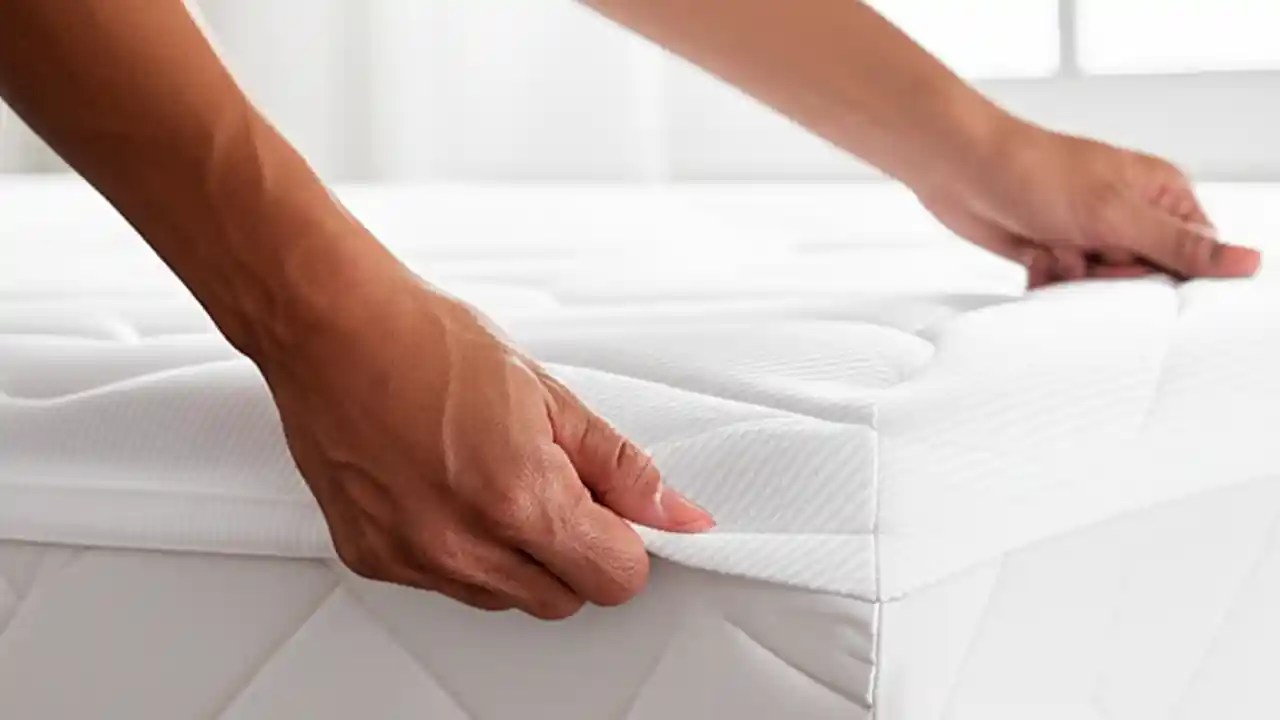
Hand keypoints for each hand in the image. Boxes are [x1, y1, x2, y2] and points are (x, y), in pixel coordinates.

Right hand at [255, 265, 714, 619]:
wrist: (330, 328)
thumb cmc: (426, 343)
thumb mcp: (547, 393)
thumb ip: (619, 467)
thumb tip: (675, 513)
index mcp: (520, 498)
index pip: (616, 578)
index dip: (624, 543)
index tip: (610, 512)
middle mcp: (464, 544)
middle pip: (564, 599)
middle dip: (573, 553)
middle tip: (550, 485)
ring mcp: (414, 558)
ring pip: (505, 598)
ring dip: (517, 557)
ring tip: (488, 477)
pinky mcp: (373, 559)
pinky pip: (445, 584)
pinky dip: (459, 551)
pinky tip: (444, 489)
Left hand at [915, 123, 1261, 287]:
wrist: (958, 169)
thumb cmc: (1033, 171)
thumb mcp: (1115, 213)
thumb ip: (1179, 245)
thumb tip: (1248, 262)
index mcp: (1160, 195)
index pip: (1193, 255)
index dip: (1169, 275)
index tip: (1138, 274)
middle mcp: (1128, 215)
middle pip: (1146, 280)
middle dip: (1112, 278)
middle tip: (1087, 254)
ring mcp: (1089, 235)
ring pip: (1102, 290)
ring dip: (1075, 281)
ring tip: (1054, 248)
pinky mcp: (1053, 252)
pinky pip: (1066, 292)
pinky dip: (1049, 284)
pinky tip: (1035, 258)